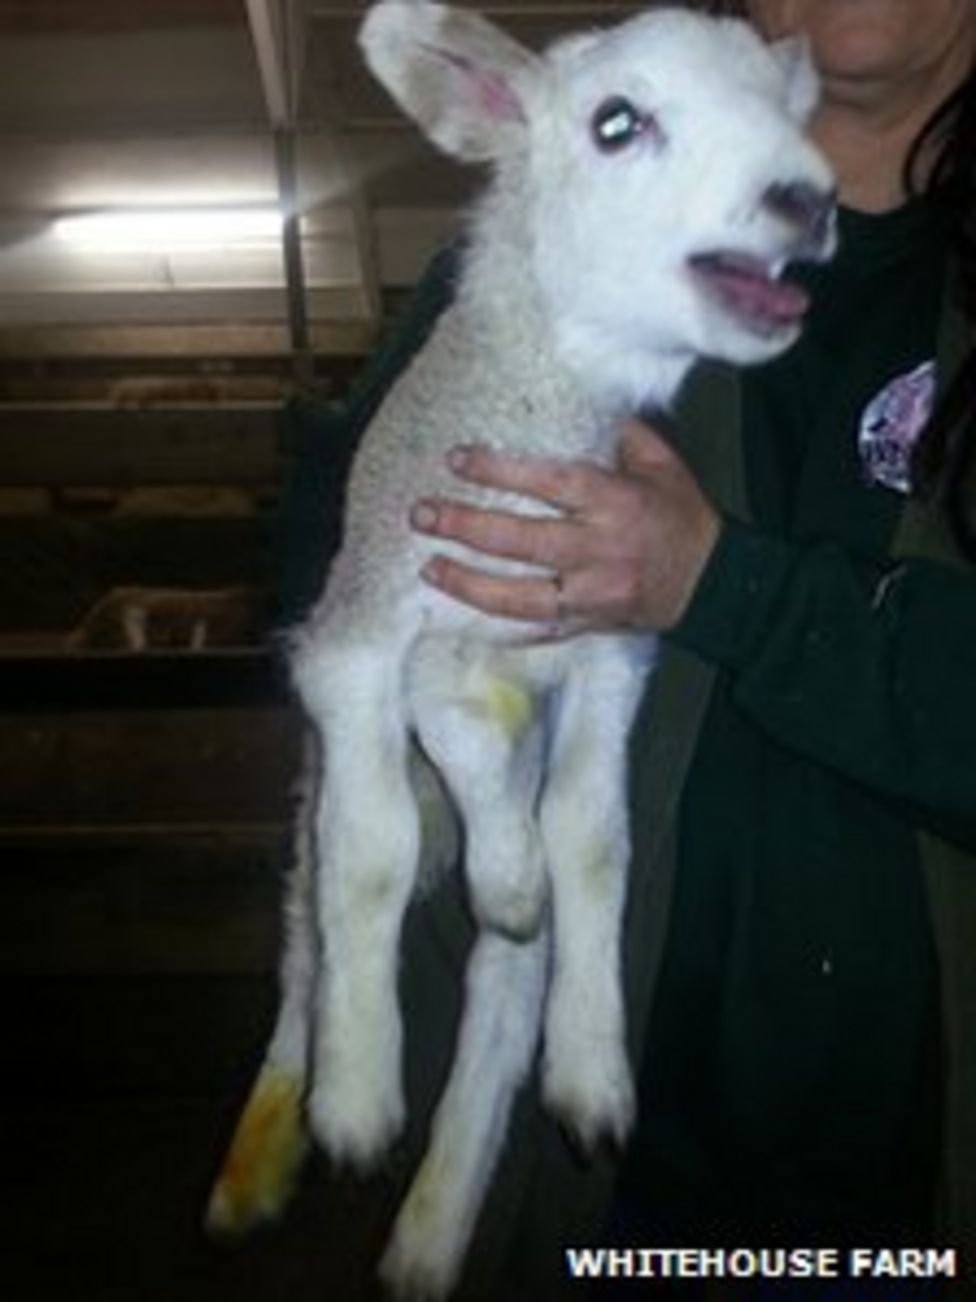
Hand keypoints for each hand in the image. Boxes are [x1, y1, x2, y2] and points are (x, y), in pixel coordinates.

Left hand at [410, 417, 720, 632]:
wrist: (713, 585)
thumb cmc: (683, 518)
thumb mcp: (663, 465)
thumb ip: (623, 434)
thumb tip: (583, 403)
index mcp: (616, 503)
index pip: (551, 483)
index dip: (501, 471)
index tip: (457, 460)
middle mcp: (600, 550)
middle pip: (523, 540)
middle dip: (467, 527)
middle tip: (421, 514)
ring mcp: (592, 594)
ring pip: (521, 594)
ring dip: (469, 582)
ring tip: (429, 567)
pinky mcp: (588, 624)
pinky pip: (537, 629)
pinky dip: (499, 625)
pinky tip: (461, 615)